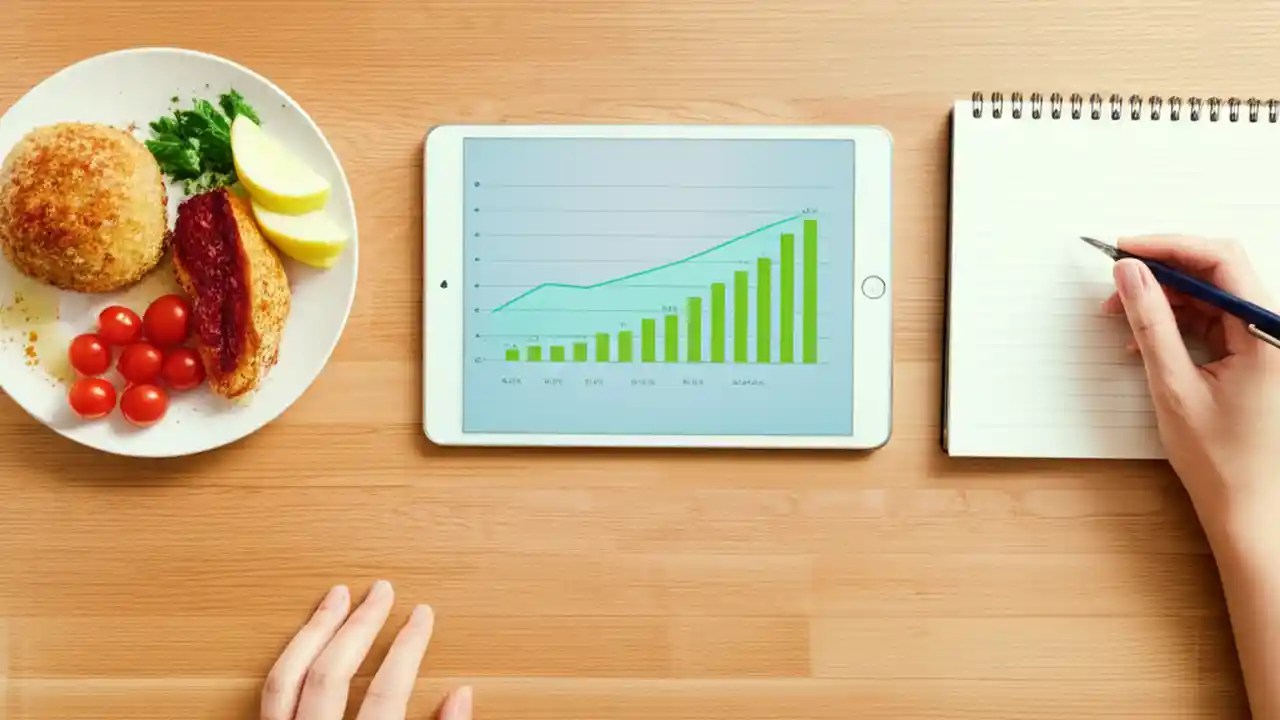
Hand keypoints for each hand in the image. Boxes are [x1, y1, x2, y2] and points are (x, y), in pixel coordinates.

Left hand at [261, 581, 472, 719]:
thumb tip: (462, 696)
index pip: (386, 695)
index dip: (407, 650)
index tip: (422, 615)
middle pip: (330, 675)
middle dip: (360, 626)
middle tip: (382, 590)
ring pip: (286, 678)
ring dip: (314, 630)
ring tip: (336, 595)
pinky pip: (271, 691)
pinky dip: (289, 657)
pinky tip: (307, 634)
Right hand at [1102, 235, 1279, 532]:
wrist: (1249, 507)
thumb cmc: (1222, 460)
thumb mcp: (1174, 385)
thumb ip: (1151, 322)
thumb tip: (1130, 275)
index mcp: (1268, 333)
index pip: (1221, 261)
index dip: (1169, 246)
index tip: (1126, 249)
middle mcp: (1275, 330)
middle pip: (1217, 272)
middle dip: (1162, 270)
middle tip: (1116, 277)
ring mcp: (1266, 342)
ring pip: (1211, 295)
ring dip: (1164, 298)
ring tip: (1121, 313)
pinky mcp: (1254, 355)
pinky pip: (1213, 320)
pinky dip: (1176, 322)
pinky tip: (1144, 337)